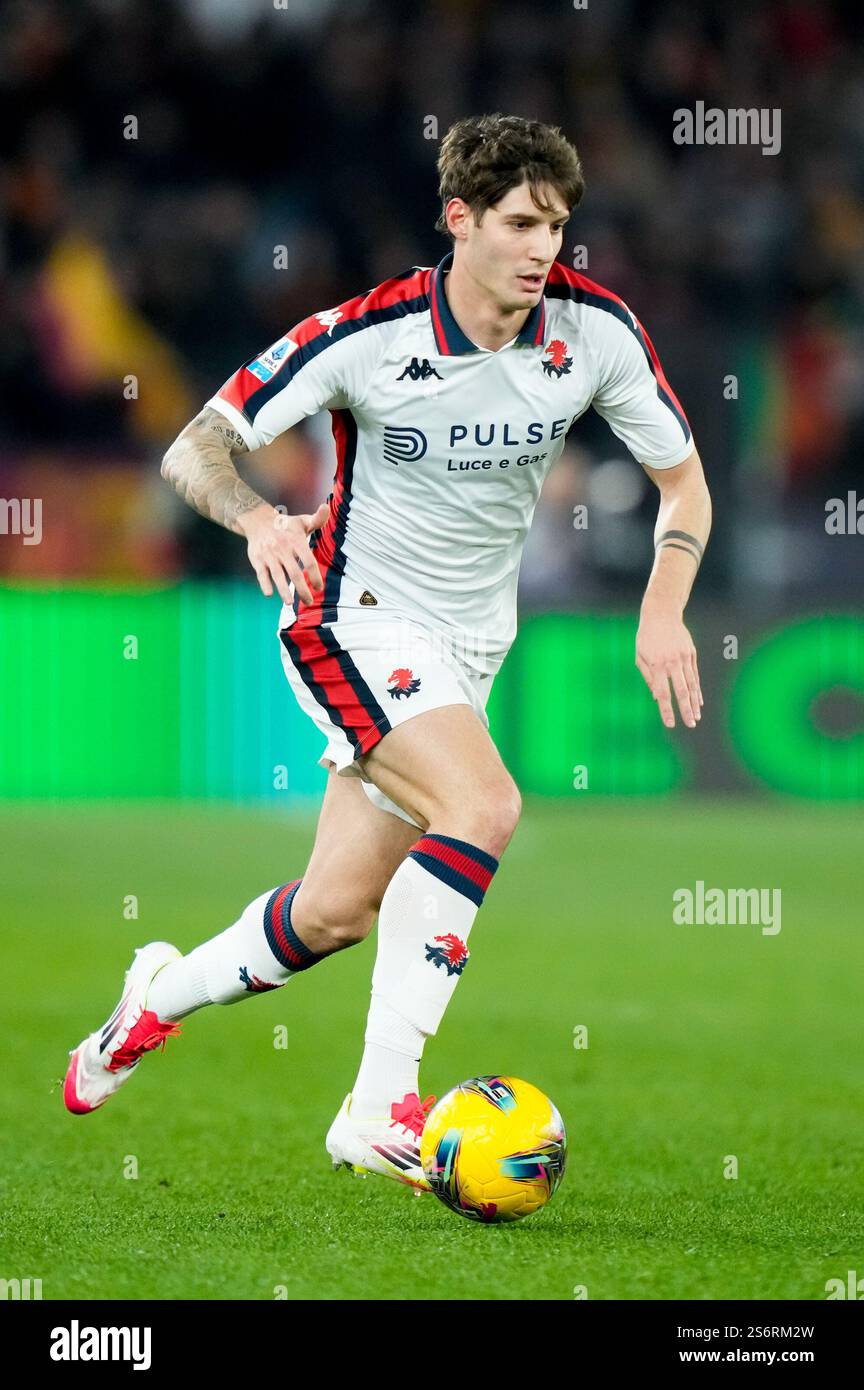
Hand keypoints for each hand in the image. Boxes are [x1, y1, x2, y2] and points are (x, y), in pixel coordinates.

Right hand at [239, 500, 329, 604]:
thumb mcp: (302, 521)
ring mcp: (269, 555)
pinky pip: (261, 574)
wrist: (257, 521)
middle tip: (309, 601)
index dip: (315, 576)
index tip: (319, 587)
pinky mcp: (257, 559)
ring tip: (289, 604)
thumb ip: (317, 519)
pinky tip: (270, 594)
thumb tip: (326, 507)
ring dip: (283, 591)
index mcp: (296, 540)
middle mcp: (282, 548)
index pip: (308, 561)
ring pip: (278, 576)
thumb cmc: (285, 525)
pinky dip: (265, 584)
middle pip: (294, 573)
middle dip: (302, 590)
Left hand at [635, 606, 702, 728]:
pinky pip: (695, 675)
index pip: (663, 693)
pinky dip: (697, 689)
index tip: (670, 724)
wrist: (661, 614)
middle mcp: (672, 663)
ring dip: (694, 703)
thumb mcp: (640, 657)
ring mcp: (683, 658)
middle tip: (691, 725)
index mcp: (657, 665)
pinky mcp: (691, 653)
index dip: (667, 710)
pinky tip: (699, 701)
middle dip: (686, 710)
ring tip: (697, 717)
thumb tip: (657, 698)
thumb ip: (648, 678)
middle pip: (681, 691)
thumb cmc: (646, 637)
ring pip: (691, 684)